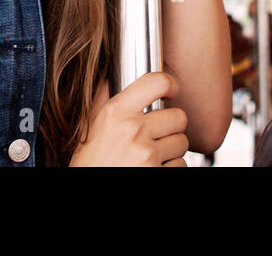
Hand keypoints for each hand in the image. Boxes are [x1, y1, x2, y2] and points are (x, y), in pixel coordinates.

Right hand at [67, 71, 187, 165]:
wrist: (89, 194)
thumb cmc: (89, 164)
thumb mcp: (90, 128)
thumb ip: (103, 101)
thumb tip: (108, 78)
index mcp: (116, 113)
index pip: (157, 82)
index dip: (170, 84)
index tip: (170, 91)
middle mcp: (133, 131)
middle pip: (178, 116)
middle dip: (171, 127)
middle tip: (157, 135)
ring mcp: (147, 155)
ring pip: (182, 142)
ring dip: (172, 149)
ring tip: (152, 155)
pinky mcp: (158, 174)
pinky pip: (181, 165)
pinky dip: (171, 168)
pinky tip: (153, 168)